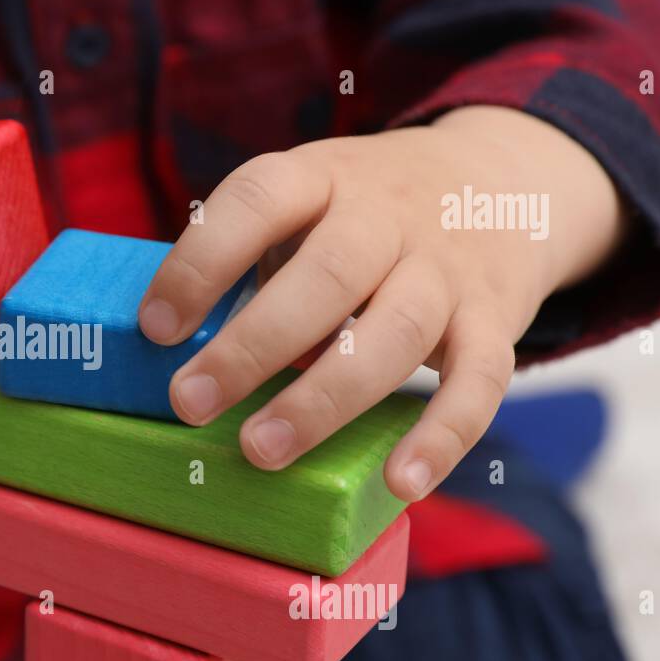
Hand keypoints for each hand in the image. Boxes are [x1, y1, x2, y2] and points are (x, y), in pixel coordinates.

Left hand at [139, 106, 624, 500]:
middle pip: (325, 275)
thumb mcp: (307, 204)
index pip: (258, 199)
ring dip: (323, 399)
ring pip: (394, 333)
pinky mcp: (496, 320)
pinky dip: (442, 436)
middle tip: (188, 403)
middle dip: (251, 346)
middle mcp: (387, 215)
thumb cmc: (362, 214)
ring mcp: (446, 268)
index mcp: (322, 177)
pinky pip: (480, 382)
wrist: (503, 179)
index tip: (156, 327)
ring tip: (261, 451)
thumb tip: (182, 356)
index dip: (201, 261)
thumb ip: (255, 263)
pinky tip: (401, 483)